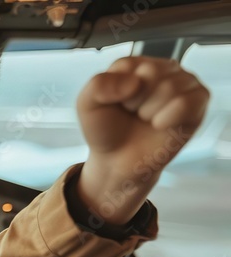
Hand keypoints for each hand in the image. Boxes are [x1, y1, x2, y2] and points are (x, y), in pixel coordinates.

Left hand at [75, 56, 209, 224]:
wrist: (118, 161)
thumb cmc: (106, 131)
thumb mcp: (87, 105)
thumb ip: (98, 85)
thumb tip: (135, 82)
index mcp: (134, 65)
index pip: (129, 65)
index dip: (118, 90)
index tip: (116, 105)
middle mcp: (161, 69)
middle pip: (152, 72)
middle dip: (135, 101)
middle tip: (133, 113)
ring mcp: (183, 83)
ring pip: (170, 86)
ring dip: (151, 111)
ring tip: (146, 119)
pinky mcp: (198, 100)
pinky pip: (190, 100)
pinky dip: (170, 116)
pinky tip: (160, 124)